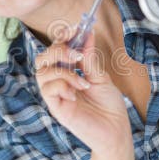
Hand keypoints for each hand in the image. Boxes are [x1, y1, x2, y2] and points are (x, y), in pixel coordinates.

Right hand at [33, 31, 132, 159]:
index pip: (56, 50)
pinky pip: (48, 90)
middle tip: (77, 56)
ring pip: (42, 73)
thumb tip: (87, 33)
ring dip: (64, 72)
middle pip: (42, 59)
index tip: (76, 28)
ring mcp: (56, 95)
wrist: (116, 131)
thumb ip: (90, 58)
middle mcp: (58, 82)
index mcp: (68, 72)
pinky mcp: (56, 108)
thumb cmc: (109, 106)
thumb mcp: (101, 76)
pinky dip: (63, 86)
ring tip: (83, 82)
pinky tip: (77, 93)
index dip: (63, 38)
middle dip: (58, 51)